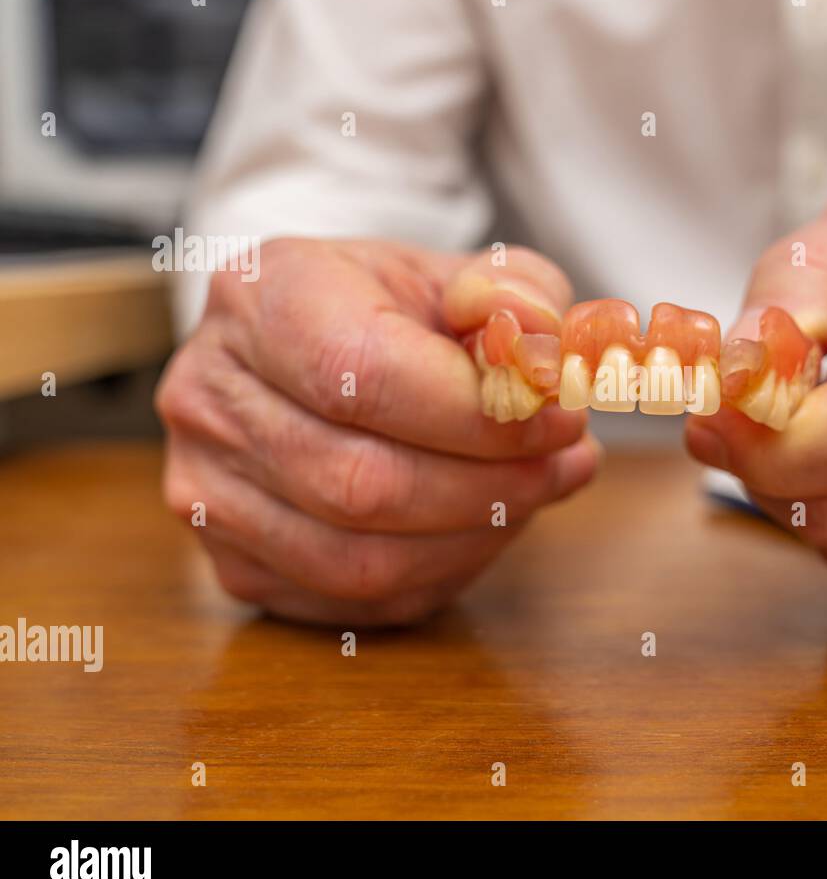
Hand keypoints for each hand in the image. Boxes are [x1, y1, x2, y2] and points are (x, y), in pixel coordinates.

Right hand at [156, 239, 599, 624]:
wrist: (306, 352)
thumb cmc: (390, 312)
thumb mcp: (459, 276)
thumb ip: (517, 298)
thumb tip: (544, 359)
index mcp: (260, 295)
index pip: (364, 374)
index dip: (477, 414)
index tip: (561, 417)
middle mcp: (210, 396)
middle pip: (363, 482)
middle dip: (492, 485)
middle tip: (568, 462)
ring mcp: (207, 491)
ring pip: (361, 560)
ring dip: (477, 536)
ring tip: (538, 489)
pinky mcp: (233, 564)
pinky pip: (357, 602)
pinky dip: (442, 572)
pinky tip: (483, 526)